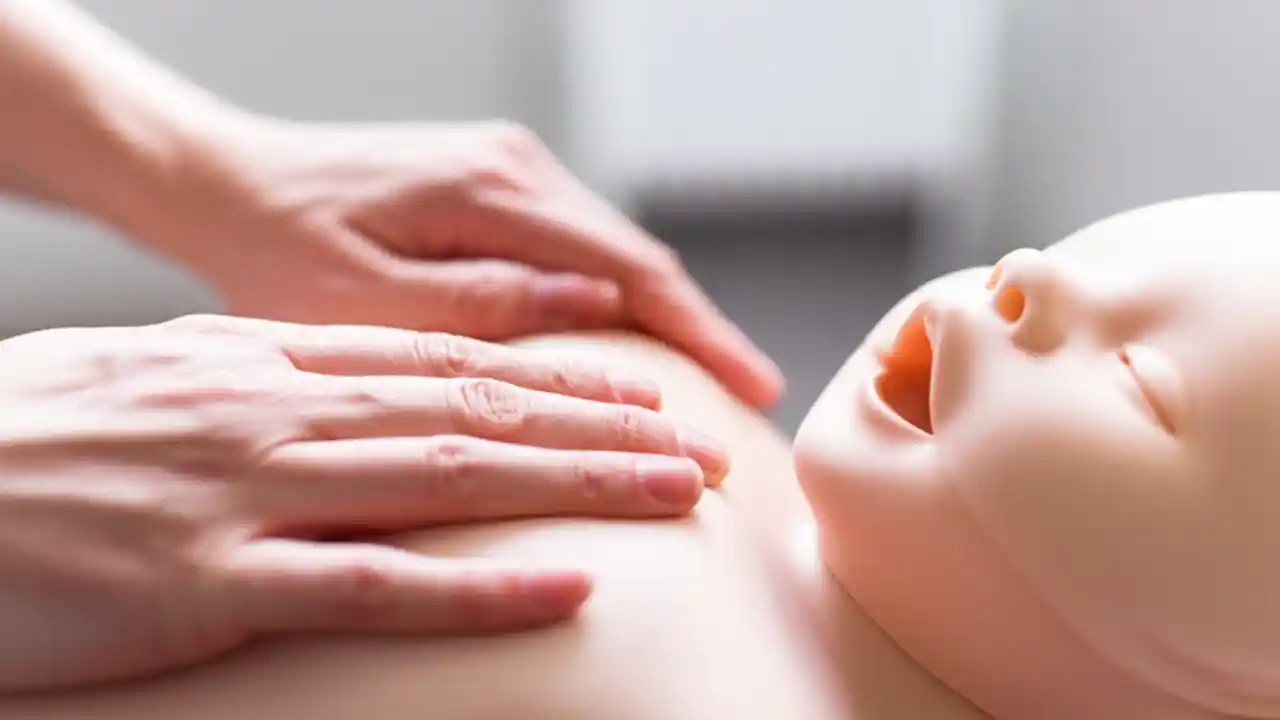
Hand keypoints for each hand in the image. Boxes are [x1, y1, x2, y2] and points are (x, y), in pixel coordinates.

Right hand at [0, 314, 724, 689]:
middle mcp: (271, 414)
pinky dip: (476, 586)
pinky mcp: (208, 586)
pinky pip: (370, 585)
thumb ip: (248, 384)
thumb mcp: (143, 381)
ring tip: (675, 495)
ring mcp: (245, 495)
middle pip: (472, 410)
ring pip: (449, 478)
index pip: (438, 358)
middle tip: (696, 445)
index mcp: (257, 365)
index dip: (548, 374)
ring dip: (576, 486)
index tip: (630, 388)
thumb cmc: (15, 443)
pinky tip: (562, 586)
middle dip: (599, 428)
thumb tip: (330, 388)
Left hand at [135, 118, 781, 407]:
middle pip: (637, 256)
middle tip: (746, 405)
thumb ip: (485, 303)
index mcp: (489, 189)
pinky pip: (577, 247)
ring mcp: (508, 169)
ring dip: (661, 317)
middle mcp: (514, 166)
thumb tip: (598, 312)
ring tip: (706, 385)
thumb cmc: (277, 249)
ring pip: (612, 252)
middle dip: (697, 331)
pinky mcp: (494, 185)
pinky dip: (616, 299)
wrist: (228, 185)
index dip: (700, 333)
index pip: (629, 268)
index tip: (753, 387)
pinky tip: (635, 342)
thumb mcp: (366, 299)